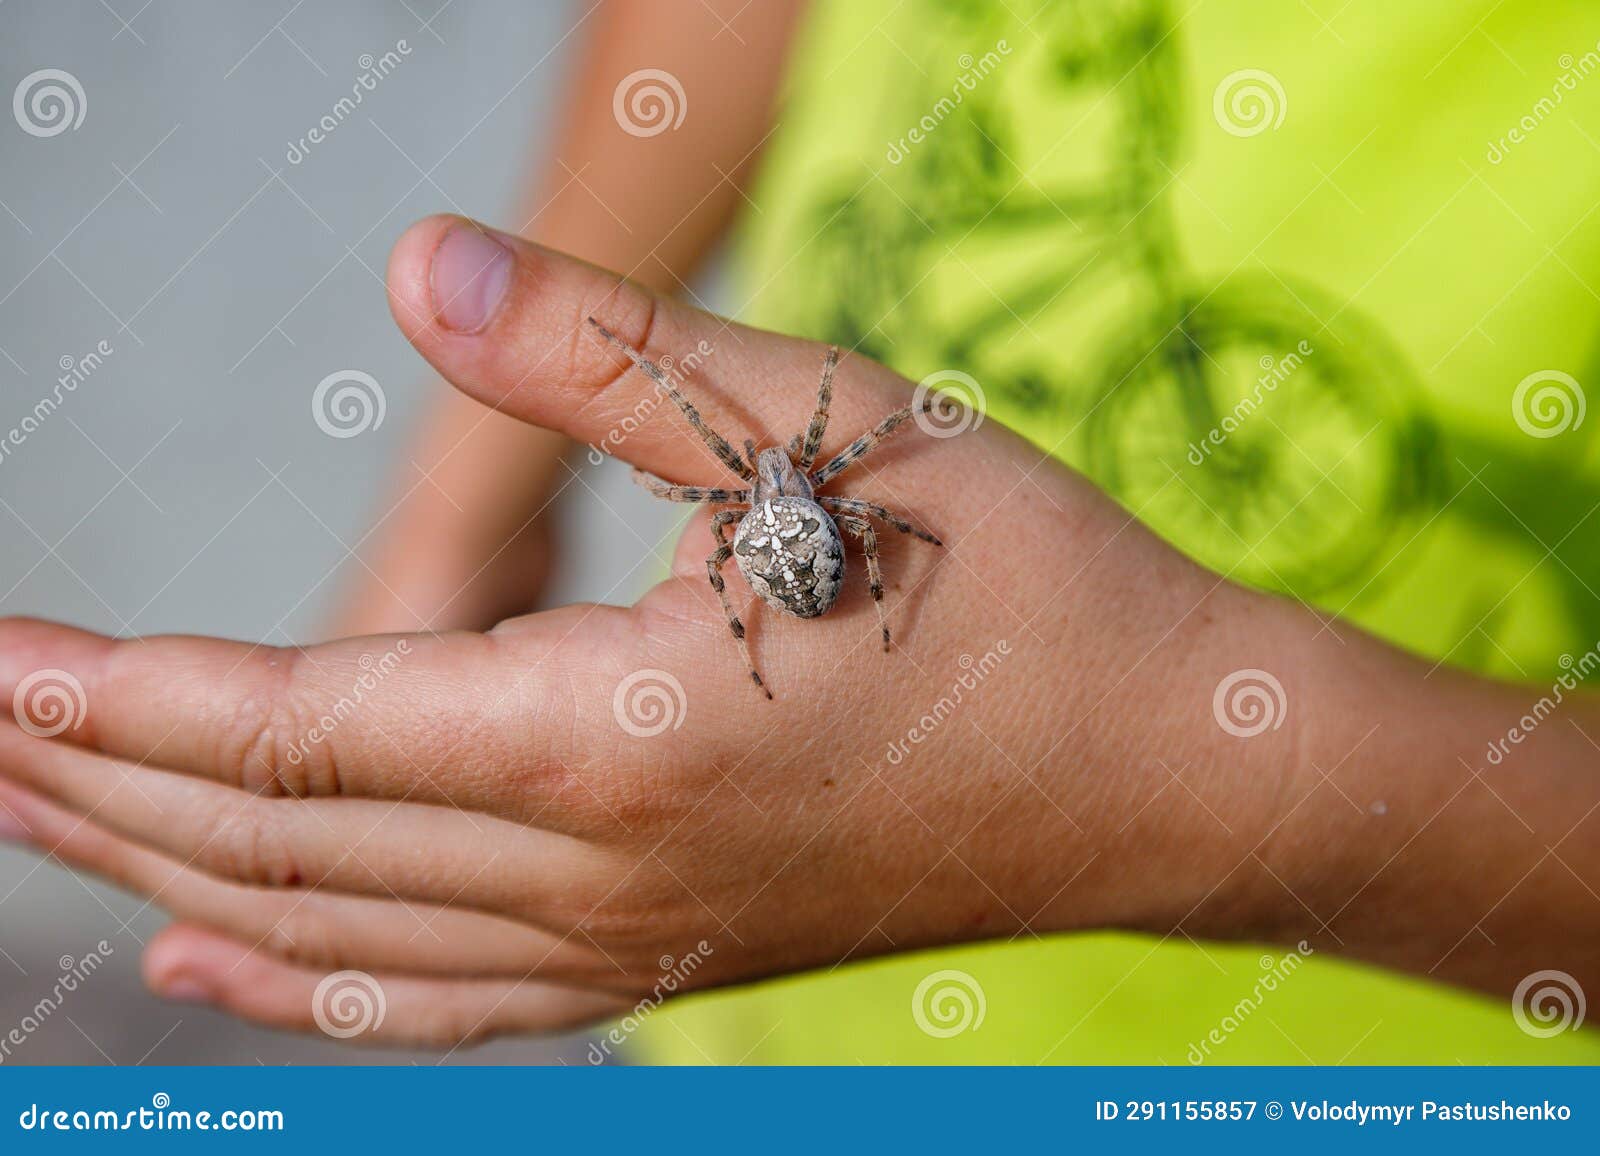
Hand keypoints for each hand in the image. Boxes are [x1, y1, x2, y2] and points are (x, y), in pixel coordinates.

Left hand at [0, 216, 1319, 1046]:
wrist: (1173, 768)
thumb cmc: (1016, 581)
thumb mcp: (816, 418)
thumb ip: (591, 350)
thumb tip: (407, 261)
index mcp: (613, 732)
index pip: (284, 729)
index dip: (101, 692)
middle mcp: (595, 872)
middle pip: (274, 840)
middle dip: (87, 778)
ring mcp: (630, 940)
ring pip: (333, 930)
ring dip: (163, 864)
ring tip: (34, 809)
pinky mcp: (671, 955)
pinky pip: (441, 1005)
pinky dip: (305, 986)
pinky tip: (214, 956)